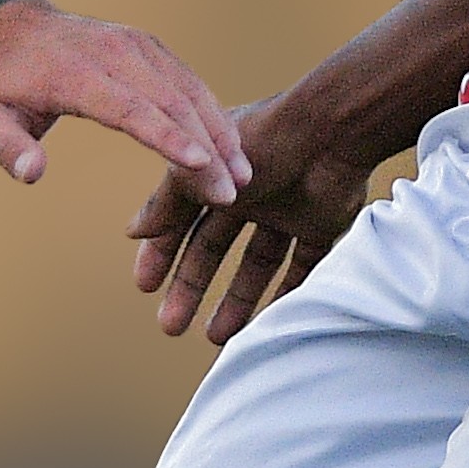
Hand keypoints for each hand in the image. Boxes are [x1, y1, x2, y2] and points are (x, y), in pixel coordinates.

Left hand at [0, 0, 246, 203]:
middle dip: (206, 149)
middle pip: (171, 102)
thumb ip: (6, 149)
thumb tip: (32, 173)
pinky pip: (190, 82)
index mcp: (76, 74)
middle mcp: (115, 53)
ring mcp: (138, 46)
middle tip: (230, 194)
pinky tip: (232, 148)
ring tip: (243, 176)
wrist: (8, 28)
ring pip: (190, 90)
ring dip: (220, 132)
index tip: (201, 166)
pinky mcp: (152, 48)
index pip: (129, 107)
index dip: (167, 136)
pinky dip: (214, 115)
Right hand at [127, 77, 387, 343]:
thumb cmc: (267, 139)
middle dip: (191, 287)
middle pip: (214, 248)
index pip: (182, 221)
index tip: (145, 287)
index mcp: (220, 176)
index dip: (162, 254)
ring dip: (236, 300)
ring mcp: (287, 210)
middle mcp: (251, 194)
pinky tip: (269, 324)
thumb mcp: (205, 169)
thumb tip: (132, 232)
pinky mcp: (323, 224)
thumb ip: (168, 201)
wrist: (336, 130)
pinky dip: (288, 294)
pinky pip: (303, 267)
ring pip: (256, 263)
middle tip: (169, 327)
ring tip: (215, 337)